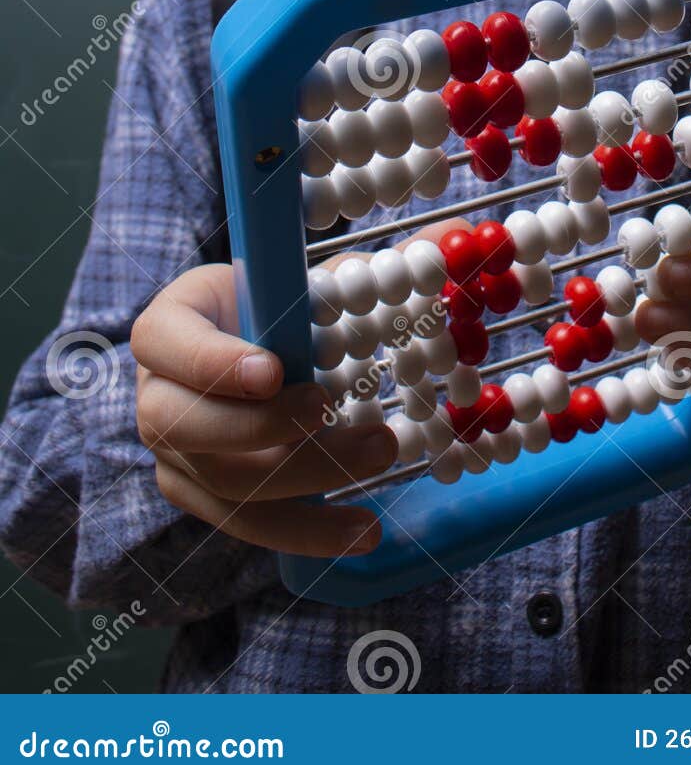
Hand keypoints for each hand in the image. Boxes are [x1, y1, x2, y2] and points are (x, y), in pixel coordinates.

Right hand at [131, 218, 462, 556]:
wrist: (253, 357)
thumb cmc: (283, 309)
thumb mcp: (317, 281)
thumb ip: (380, 264)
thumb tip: (459, 233)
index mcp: (170, 326)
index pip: (168, 342)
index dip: (213, 361)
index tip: (272, 370)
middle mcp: (157, 397)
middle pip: (192, 426)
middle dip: (269, 427)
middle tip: (333, 413)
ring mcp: (176, 458)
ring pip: (226, 484)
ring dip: (308, 477)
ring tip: (381, 454)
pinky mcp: (206, 500)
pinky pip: (252, 527)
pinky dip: (311, 530)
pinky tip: (366, 529)